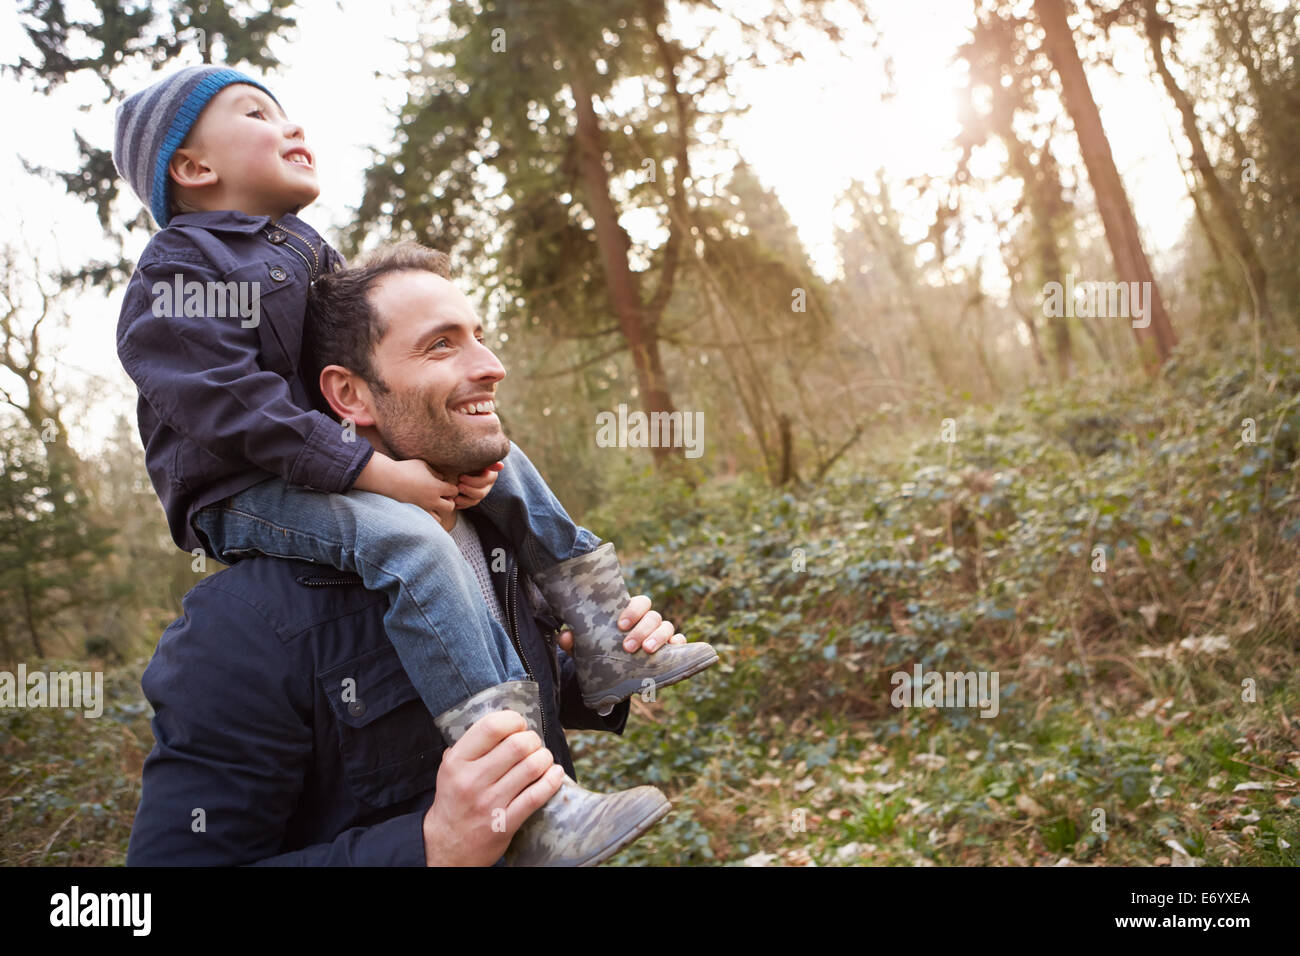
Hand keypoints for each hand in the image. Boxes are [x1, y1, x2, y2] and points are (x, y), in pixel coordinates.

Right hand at [355, 453, 458, 528]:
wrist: (387, 479)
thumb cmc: (406, 468)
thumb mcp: (423, 465)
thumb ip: (435, 472)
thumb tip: (441, 478)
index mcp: (437, 487)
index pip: (454, 491)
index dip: (452, 488)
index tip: (445, 484)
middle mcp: (432, 500)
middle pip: (451, 507)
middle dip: (449, 502)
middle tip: (441, 496)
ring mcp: (422, 508)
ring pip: (439, 518)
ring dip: (438, 511)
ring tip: (431, 503)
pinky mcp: (413, 513)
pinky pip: (425, 521)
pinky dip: (427, 517)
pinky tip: (422, 507)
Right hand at [422, 710, 563, 865]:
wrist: (447, 847)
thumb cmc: (454, 801)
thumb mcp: (451, 769)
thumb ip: (471, 745)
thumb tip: (505, 721)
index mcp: (456, 762)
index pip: (491, 727)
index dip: (513, 720)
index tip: (518, 725)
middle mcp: (472, 780)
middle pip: (518, 744)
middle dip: (533, 740)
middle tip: (532, 744)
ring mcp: (490, 803)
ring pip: (532, 767)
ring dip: (544, 758)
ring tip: (542, 759)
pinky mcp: (505, 823)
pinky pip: (537, 795)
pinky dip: (552, 780)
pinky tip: (554, 773)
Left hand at [453, 461, 502, 509]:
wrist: (456, 465)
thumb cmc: (465, 459)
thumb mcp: (474, 459)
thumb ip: (487, 461)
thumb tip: (501, 466)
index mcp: (490, 474)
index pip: (486, 481)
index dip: (473, 481)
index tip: (460, 477)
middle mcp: (487, 485)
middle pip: (481, 493)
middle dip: (469, 490)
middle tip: (458, 486)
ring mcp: (480, 493)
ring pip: (475, 501)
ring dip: (465, 500)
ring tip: (455, 496)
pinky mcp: (472, 499)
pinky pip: (468, 505)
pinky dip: (461, 505)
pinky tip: (454, 501)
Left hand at [555, 594, 686, 655]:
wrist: (612, 672)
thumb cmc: (601, 649)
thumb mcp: (586, 646)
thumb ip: (574, 640)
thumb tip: (565, 636)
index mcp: (630, 614)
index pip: (639, 602)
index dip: (633, 610)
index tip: (621, 625)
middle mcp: (648, 622)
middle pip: (653, 616)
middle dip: (642, 629)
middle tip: (628, 646)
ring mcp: (661, 635)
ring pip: (667, 627)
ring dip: (658, 637)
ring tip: (647, 651)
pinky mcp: (671, 651)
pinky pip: (680, 644)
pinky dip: (679, 646)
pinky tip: (673, 651)